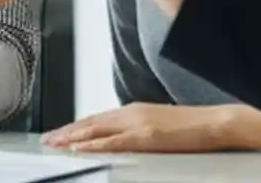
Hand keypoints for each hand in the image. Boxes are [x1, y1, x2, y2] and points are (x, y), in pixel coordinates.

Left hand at [40, 103, 235, 152]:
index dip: (76, 126)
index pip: (97, 119)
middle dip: (67, 132)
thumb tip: (122, 138)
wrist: (213, 123)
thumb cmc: (190, 127)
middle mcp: (131, 113)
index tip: (60, 133)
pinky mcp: (145, 136)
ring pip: (96, 129)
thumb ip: (138, 129)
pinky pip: (113, 142)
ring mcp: (137, 124)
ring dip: (73, 137)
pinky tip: (80, 148)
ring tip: (55, 143)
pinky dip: (94, 144)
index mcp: (133, 111)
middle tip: (47, 139)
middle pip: (91, 122)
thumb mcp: (158, 125)